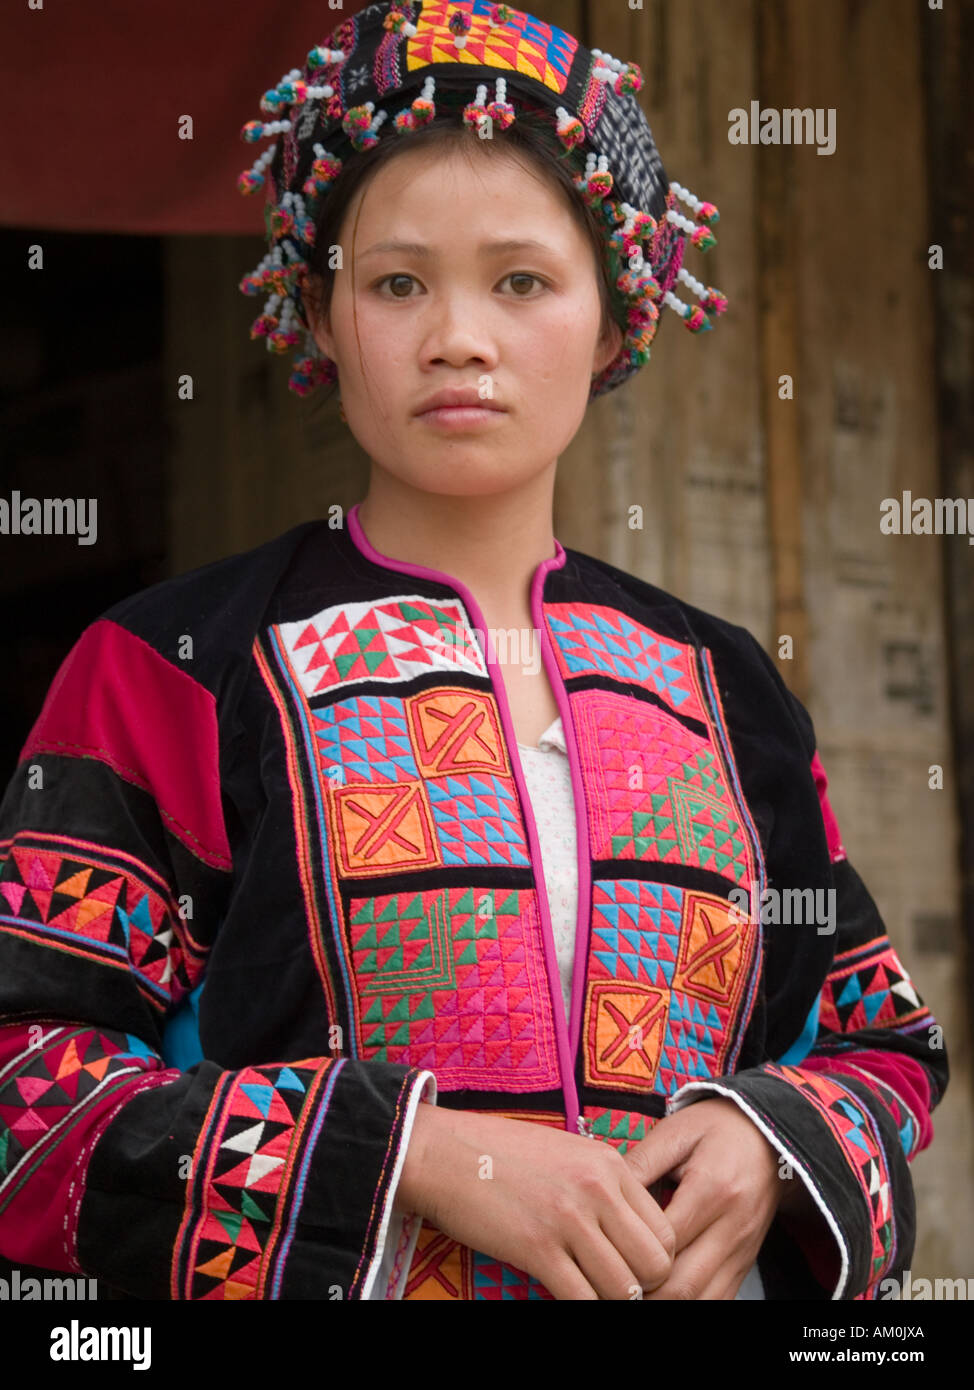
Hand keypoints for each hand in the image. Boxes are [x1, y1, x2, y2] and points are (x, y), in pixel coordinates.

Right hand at [395, 1102, 675, 1298]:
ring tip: (588, 1291)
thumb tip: (630, 1233)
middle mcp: (598, 1189)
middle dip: (642, 1286)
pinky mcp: (537, 1247)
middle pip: (656, 1264)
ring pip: (625, 1289)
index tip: (630, 1267)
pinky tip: (565, 1296)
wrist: (445, 1153)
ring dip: (610, 1299)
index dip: (654, 1261)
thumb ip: (605, 1187)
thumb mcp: (569, 1153)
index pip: (666, 1231)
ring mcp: (569, 1219)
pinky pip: (582, 1300)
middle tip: (613, 1286)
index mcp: (610, 1164)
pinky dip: (581, 1307)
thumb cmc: (503, 1155)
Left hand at [622, 1096, 787, 1298]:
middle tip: (613, 1280)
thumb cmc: (714, 1129)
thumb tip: (603, 1195)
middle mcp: (732, 1228)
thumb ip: (640, 1163)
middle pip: (683, 1285)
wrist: (766, 1136)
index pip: (665, 1242)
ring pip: (702, 1302)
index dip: (630, 1255)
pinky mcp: (745, 1264)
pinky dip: (688, 1304)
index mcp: (711, 1190)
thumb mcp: (674, 1132)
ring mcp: (741, 1252)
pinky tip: (661, 1294)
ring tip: (633, 1291)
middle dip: (644, 1293)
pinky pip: (718, 1300)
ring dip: (665, 1303)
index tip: (601, 1254)